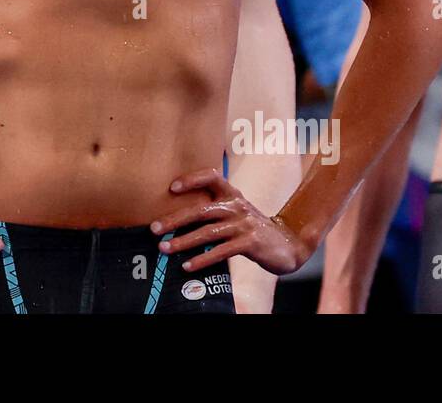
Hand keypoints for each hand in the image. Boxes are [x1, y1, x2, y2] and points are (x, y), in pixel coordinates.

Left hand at [150, 168, 309, 274]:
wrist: (288, 245)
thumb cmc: (253, 228)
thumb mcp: (236, 213)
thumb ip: (214, 209)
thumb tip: (178, 218)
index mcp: (233, 194)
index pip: (212, 176)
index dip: (192, 179)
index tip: (171, 187)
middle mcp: (237, 206)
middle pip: (201, 210)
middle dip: (175, 219)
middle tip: (154, 228)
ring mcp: (244, 224)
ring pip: (208, 232)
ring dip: (183, 242)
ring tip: (164, 248)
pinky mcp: (250, 243)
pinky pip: (221, 251)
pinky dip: (202, 259)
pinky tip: (188, 265)